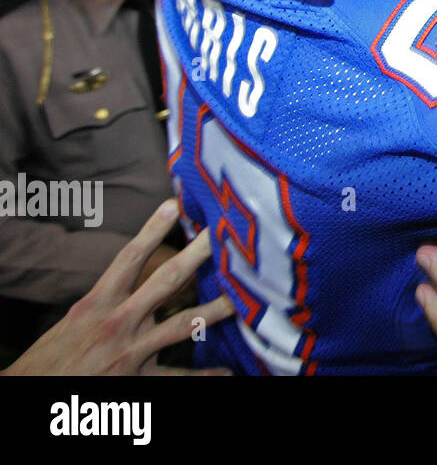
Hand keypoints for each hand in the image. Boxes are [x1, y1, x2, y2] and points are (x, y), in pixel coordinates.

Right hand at [2, 200, 234, 375]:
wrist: (31, 394)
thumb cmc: (50, 360)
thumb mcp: (72, 322)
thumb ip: (105, 302)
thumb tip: (132, 280)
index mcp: (96, 304)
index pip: (128, 258)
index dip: (152, 230)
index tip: (175, 204)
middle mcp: (117, 322)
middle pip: (166, 281)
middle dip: (198, 255)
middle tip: (225, 235)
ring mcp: (130, 352)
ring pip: (183, 324)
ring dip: (216, 309)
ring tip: (243, 297)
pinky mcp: (136, 382)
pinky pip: (178, 378)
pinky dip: (204, 376)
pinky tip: (228, 372)